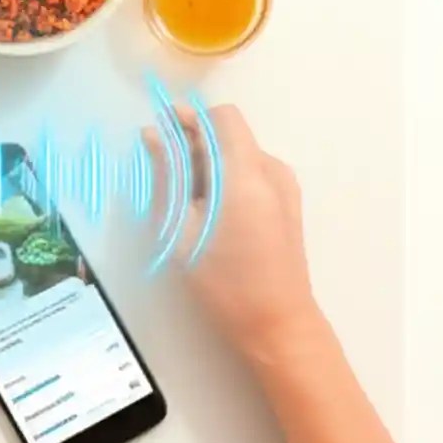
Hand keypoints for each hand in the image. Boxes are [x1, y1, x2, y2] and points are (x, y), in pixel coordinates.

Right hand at [144, 104, 317, 357]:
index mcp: (247, 173)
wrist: (278, 324)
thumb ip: (168, 178)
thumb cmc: (225, 283)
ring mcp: (285, 187)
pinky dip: (226, 180)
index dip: (189, 119)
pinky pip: (251, 174)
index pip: (221, 118)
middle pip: (229, 135)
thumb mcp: (183, 231)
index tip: (162, 135)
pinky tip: (209, 215)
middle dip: (194, 144)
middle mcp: (272, 171)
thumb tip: (154, 137)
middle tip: (164, 177)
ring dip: (208, 165)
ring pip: (239, 154)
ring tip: (185, 204)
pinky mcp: (287, 203)